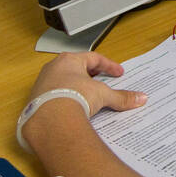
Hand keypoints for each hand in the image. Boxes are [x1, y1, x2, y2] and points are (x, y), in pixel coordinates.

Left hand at [28, 51, 146, 115]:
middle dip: (91, 76)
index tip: (117, 73)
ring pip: (64, 82)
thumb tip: (139, 98)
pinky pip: (55, 97)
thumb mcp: (103, 95)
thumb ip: (121, 97)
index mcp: (69, 60)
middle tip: (102, 82)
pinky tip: (73, 110)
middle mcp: (53, 68)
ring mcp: (43, 84)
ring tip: (88, 98)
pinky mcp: (36, 100)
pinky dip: (65, 101)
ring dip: (76, 88)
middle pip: (76, 68)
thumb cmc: (73, 97)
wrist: (51, 118)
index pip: (93, 58)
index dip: (108, 66)